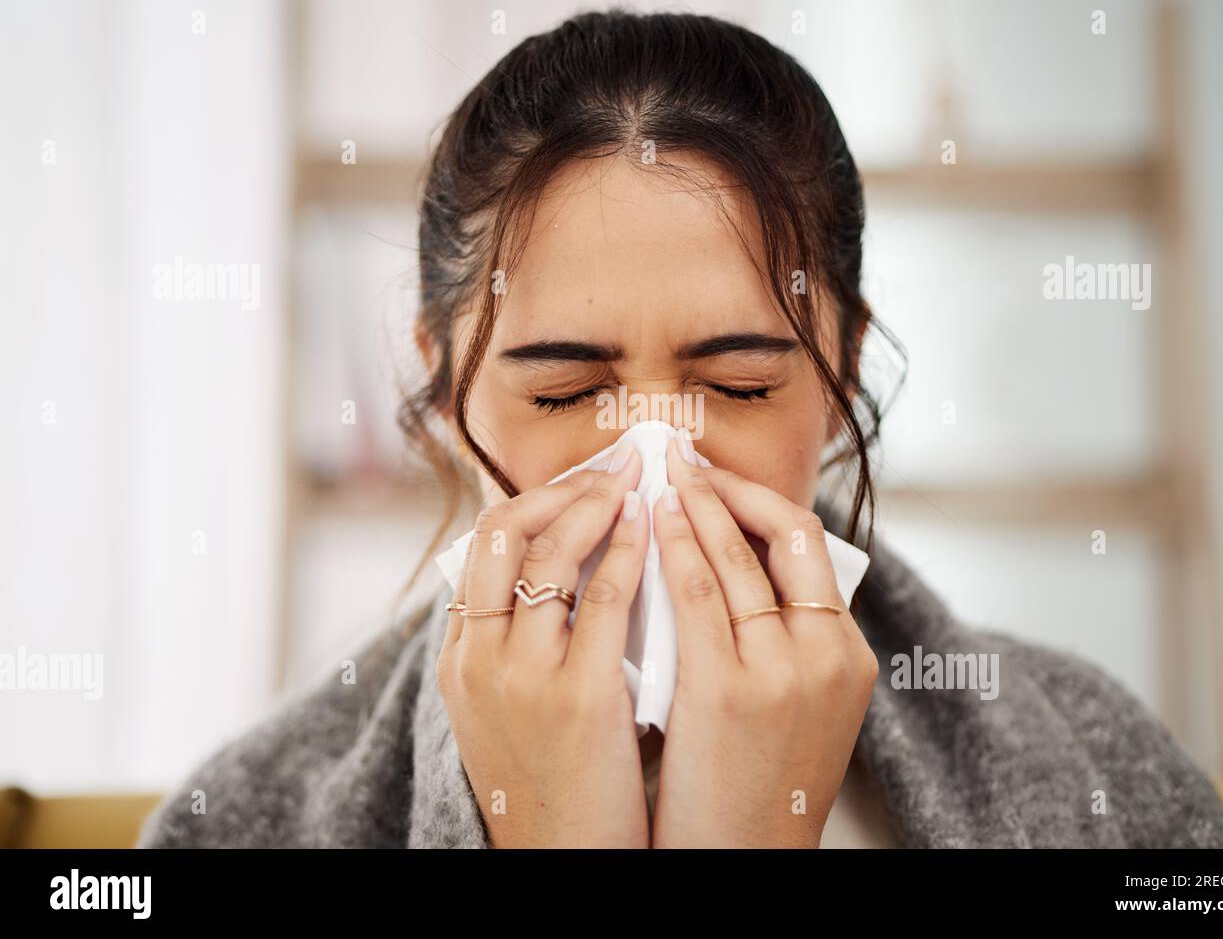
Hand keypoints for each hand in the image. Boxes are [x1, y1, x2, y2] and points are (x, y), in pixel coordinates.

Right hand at [436, 444, 650, 847]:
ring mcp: (521, 675)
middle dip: (559, 487)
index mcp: (459, 659)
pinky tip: (652, 528)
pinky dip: (627, 550)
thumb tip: (576, 576)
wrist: (560, 865)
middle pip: (502, 532)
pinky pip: (604, 598)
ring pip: (550, 552)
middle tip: (608, 468)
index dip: (532, 503)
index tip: (576, 483)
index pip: (482, 550)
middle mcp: (477, 658)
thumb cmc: (553, 787)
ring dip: (596, 503)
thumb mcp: (512, 712)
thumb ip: (528, 646)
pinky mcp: (575, 697)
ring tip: (635, 482)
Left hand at [649, 431, 878, 847]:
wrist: (744, 861)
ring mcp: (783, 673)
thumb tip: (735, 569)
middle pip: (786, 536)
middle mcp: (827, 656)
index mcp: (848, 656)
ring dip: (697, 506)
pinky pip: (697, 597)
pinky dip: (674, 549)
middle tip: (685, 463)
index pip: (812, 547)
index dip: (761, 502)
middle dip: (729, 489)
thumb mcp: (795, 709)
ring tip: (662, 479)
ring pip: (738, 558)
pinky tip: (650, 525)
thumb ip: (779, 641)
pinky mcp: (730, 692)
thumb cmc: (756, 786)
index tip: (719, 482)